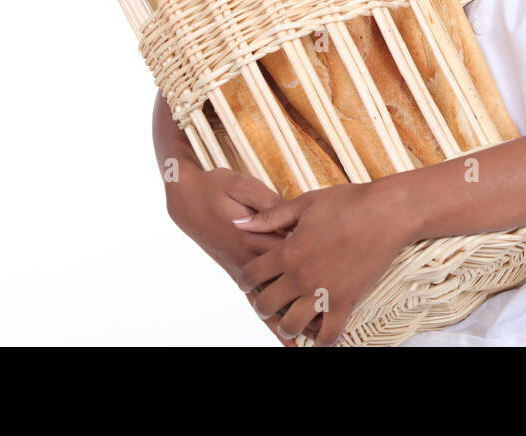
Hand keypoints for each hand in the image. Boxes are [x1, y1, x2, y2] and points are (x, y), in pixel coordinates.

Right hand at [164, 162, 318, 345]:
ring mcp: (240, 269)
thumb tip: (291, 220)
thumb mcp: (243, 186)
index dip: (313, 266)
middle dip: (309, 302)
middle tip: (336, 317)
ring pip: (270, 302)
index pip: (287, 258)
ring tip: (316, 336)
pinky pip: (257, 303)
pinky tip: (288, 340)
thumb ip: (267, 204)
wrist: (185, 200)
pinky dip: (274, 323)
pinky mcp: (236, 273)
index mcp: (251, 237)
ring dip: (294, 318)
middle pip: (283, 287)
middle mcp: (246, 259)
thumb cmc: (216, 187)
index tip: (340, 274)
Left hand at [232, 180, 411, 346]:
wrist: (387, 213)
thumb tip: (238, 224)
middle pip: (265, 305)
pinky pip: (328, 335)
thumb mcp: (305, 204)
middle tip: (270, 302)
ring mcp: (323, 292)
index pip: (250, 276)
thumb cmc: (347, 202)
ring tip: (292, 321)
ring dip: (286, 327)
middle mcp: (300, 276)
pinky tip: (321, 334)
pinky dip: (322, 340)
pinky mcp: (346, 302)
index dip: (246, 280)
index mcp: (287, 251)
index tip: (252, 281)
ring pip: (290, 325)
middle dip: (262, 305)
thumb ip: (270, 218)